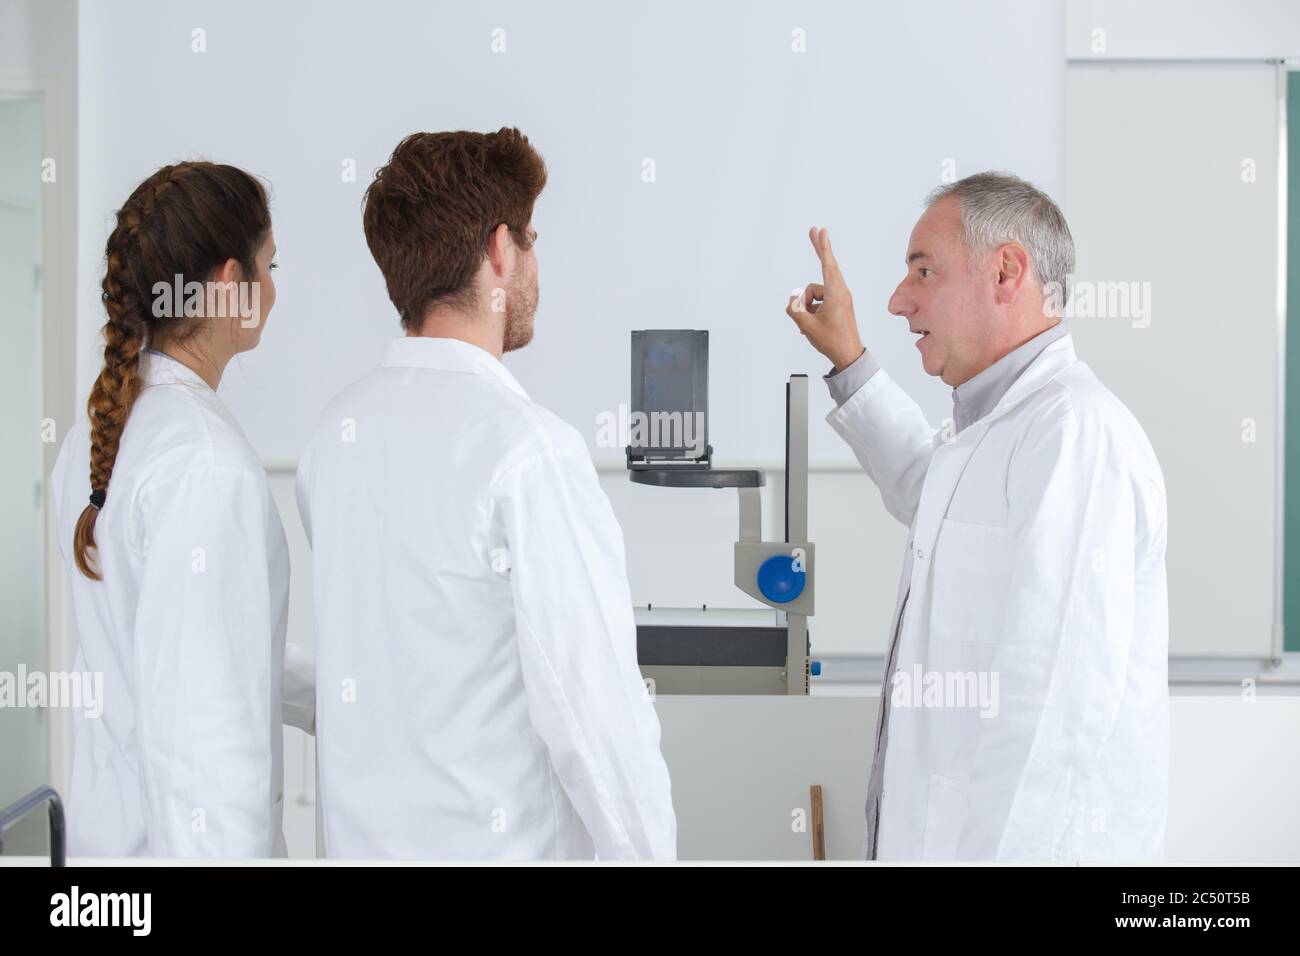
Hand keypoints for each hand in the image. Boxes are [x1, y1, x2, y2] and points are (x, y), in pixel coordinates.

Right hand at [786, 227, 863, 371]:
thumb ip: (795, 310)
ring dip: (807, 305)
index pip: (827, 264)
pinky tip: (810, 325)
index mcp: (835, 294)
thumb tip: (792, 302)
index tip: (820, 231)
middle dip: (819, 251)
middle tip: (813, 231)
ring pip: (815, 292)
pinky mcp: (837, 305)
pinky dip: (811, 310)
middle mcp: (839, 292)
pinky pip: (819, 300)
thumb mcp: (807, 326)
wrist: (848, 355)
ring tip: (809, 323)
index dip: (822, 246)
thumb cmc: (832, 341)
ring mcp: (839, 298)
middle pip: (825, 268)